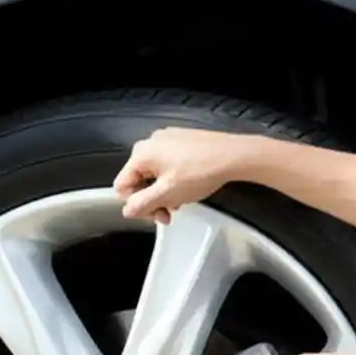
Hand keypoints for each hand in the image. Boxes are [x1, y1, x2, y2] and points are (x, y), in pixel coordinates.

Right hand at [113, 127, 260, 222]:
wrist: (233, 155)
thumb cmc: (201, 171)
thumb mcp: (167, 194)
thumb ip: (142, 204)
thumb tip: (128, 210)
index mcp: (141, 154)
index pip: (122, 186)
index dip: (137, 205)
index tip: (155, 214)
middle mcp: (150, 143)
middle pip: (138, 180)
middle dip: (152, 200)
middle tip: (168, 213)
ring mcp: (167, 140)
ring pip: (154, 174)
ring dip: (163, 192)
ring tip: (180, 201)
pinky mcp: (181, 141)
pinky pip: (168, 164)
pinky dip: (173, 179)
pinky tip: (187, 187)